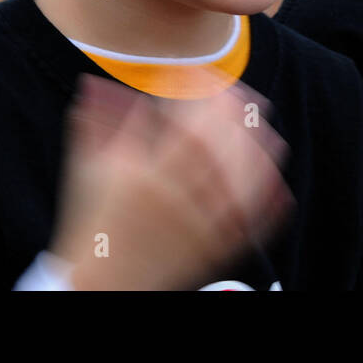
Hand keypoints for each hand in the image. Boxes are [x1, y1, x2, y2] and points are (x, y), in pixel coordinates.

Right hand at [47, 73, 293, 289]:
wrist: (104, 283)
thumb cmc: (95, 222)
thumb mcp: (87, 170)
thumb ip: (96, 124)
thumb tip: (94, 82)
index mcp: (145, 178)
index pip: (187, 128)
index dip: (201, 98)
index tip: (200, 79)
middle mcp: (176, 202)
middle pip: (222, 152)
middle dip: (238, 116)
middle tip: (244, 94)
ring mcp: (200, 227)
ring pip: (244, 185)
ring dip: (260, 152)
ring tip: (266, 128)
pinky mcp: (216, 250)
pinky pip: (252, 224)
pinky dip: (268, 200)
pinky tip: (275, 178)